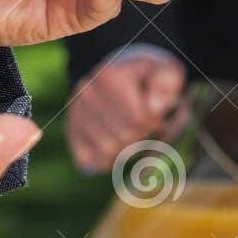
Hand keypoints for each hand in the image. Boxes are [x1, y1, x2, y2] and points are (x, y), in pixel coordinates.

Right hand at [67, 52, 186, 172]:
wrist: (125, 81)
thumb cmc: (150, 83)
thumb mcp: (165, 76)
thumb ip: (166, 85)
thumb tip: (154, 108)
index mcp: (108, 77)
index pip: (140, 119)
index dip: (158, 125)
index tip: (161, 116)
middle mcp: (85, 93)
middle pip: (124, 137)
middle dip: (145, 139)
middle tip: (150, 129)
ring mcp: (74, 113)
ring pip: (107, 153)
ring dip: (130, 152)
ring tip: (136, 136)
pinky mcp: (72, 133)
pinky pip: (92, 162)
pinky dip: (110, 161)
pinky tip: (119, 147)